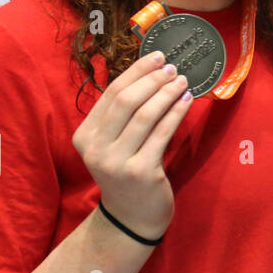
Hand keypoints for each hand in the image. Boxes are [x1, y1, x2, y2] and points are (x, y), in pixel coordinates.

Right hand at [71, 51, 192, 241]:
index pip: (111, 94)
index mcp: (85, 136)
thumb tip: (150, 71)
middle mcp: (96, 148)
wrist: (131, 216)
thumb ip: (123, 114)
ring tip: (183, 81)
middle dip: (152, 79)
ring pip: (146, 115)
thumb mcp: (114, 142)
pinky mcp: (141, 171)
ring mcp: (116, 162)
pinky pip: (162, 133)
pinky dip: (176, 112)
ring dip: (167, 93)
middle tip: (173, 67)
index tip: (157, 56)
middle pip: (126, 101)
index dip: (136, 72)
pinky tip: (187, 100)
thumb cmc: (127, 169)